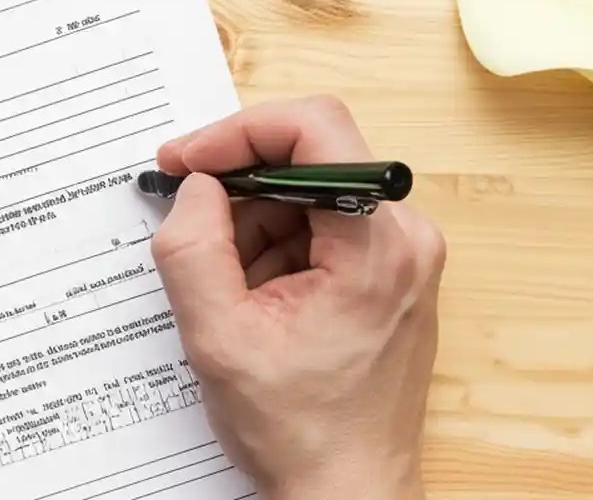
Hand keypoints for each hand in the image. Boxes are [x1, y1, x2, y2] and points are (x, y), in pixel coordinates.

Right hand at [150, 96, 444, 499]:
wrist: (346, 491)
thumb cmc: (300, 430)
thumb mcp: (219, 337)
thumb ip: (193, 246)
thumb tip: (197, 185)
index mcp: (378, 244)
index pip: (315, 128)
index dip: (238, 131)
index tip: (187, 161)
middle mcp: (405, 237)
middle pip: (308, 161)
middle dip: (237, 192)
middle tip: (192, 233)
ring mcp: (402, 255)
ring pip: (308, 195)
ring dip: (253, 228)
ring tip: (233, 295)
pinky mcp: (389, 272)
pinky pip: (321, 228)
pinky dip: (275, 250)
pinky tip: (257, 302)